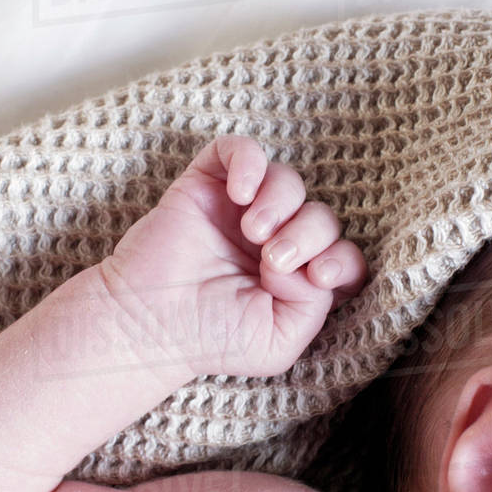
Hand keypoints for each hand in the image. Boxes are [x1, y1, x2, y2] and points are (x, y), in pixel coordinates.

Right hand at [97, 134, 367, 377]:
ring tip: (253, 231)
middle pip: (321, 217)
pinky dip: (250, 161)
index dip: (342, 259)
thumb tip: (312, 262)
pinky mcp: (208, 184)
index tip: (320, 275)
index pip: (343, 256)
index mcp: (296, 280)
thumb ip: (314, 305)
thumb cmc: (210, 338)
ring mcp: (241, 211)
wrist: (148, 322)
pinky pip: (241, 149)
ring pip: (289, 181)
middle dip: (308, 235)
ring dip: (281, 203)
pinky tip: (241, 192)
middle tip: (272, 260)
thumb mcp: (279, 341)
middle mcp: (275, 242)